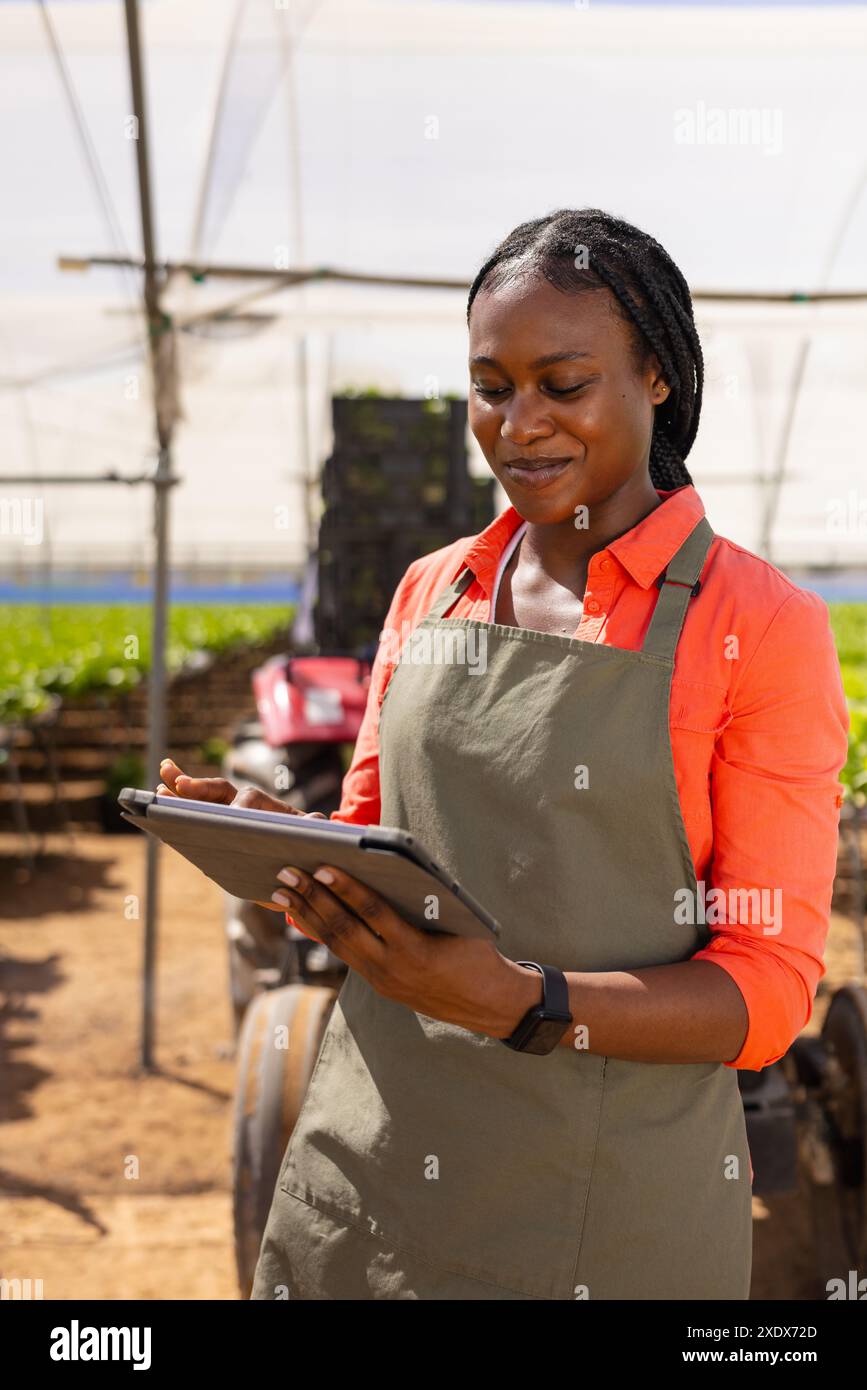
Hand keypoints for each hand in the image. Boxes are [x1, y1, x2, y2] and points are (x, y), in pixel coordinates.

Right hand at [157, 756, 326, 913]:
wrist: (309, 875)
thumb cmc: (313, 857)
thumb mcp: (317, 844)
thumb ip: (315, 831)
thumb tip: (316, 818)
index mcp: (271, 810)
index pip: (248, 799)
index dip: (236, 806)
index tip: (228, 815)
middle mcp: (249, 810)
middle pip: (220, 792)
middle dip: (197, 787)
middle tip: (174, 780)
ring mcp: (233, 821)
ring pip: (204, 804)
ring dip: (180, 793)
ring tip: (159, 785)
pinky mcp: (223, 837)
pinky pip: (200, 825)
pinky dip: (181, 816)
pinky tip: (162, 809)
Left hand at [269, 863, 540, 1037]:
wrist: (491, 1003)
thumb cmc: (477, 952)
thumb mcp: (457, 922)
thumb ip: (423, 900)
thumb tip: (385, 866)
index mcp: (414, 949)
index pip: (372, 913)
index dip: (345, 888)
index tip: (322, 867)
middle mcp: (392, 968)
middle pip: (343, 928)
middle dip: (311, 898)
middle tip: (285, 873)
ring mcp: (382, 980)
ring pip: (337, 943)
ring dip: (307, 914)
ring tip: (283, 890)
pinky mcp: (379, 985)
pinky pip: (345, 955)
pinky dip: (323, 932)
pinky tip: (304, 915)